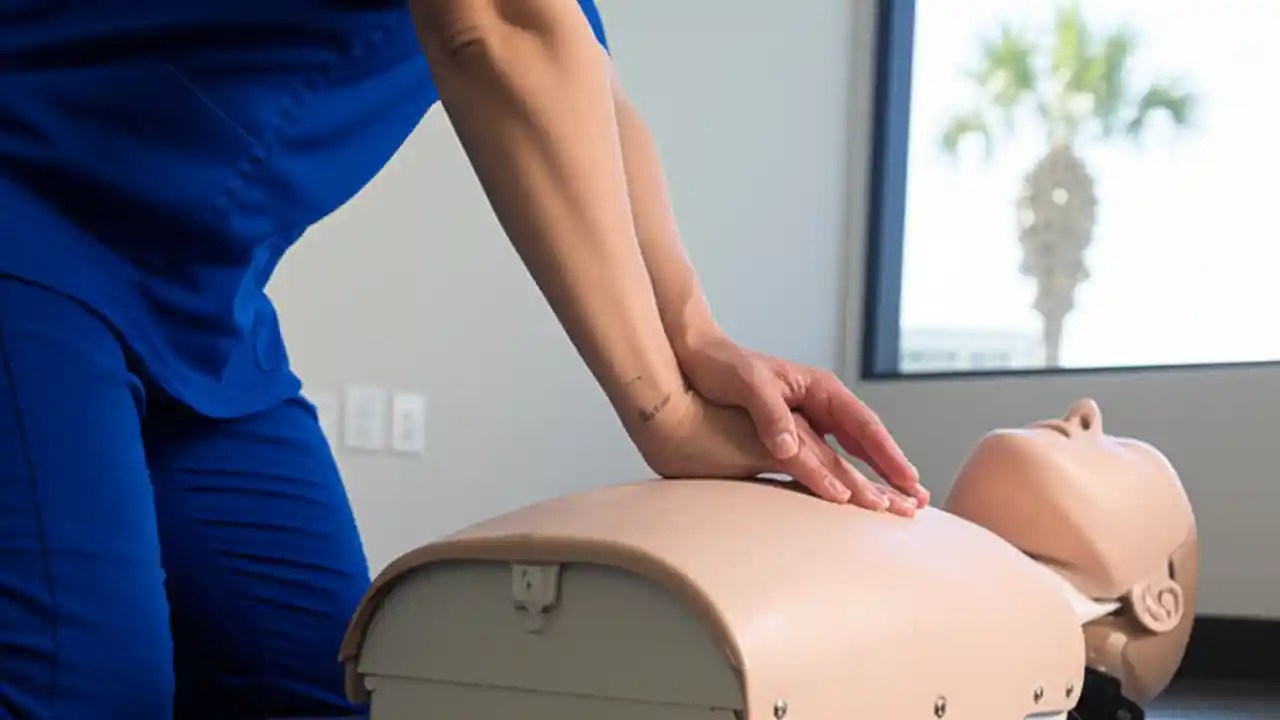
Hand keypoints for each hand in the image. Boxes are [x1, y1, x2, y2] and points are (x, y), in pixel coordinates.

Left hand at [675, 335, 928, 513]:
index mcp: (820, 388)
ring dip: (870, 479)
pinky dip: (839, 479)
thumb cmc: (723, 365)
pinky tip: (850, 498)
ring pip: (847, 455)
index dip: (886, 454)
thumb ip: (770, 414)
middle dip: (891, 472)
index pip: (864, 424)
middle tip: (917, 501)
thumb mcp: (748, 384)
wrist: (695, 359)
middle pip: (864, 443)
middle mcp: (819, 405)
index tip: (906, 479)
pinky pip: (822, 460)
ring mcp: (807, 420)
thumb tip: (789, 449)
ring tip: (895, 505)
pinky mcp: (789, 435)